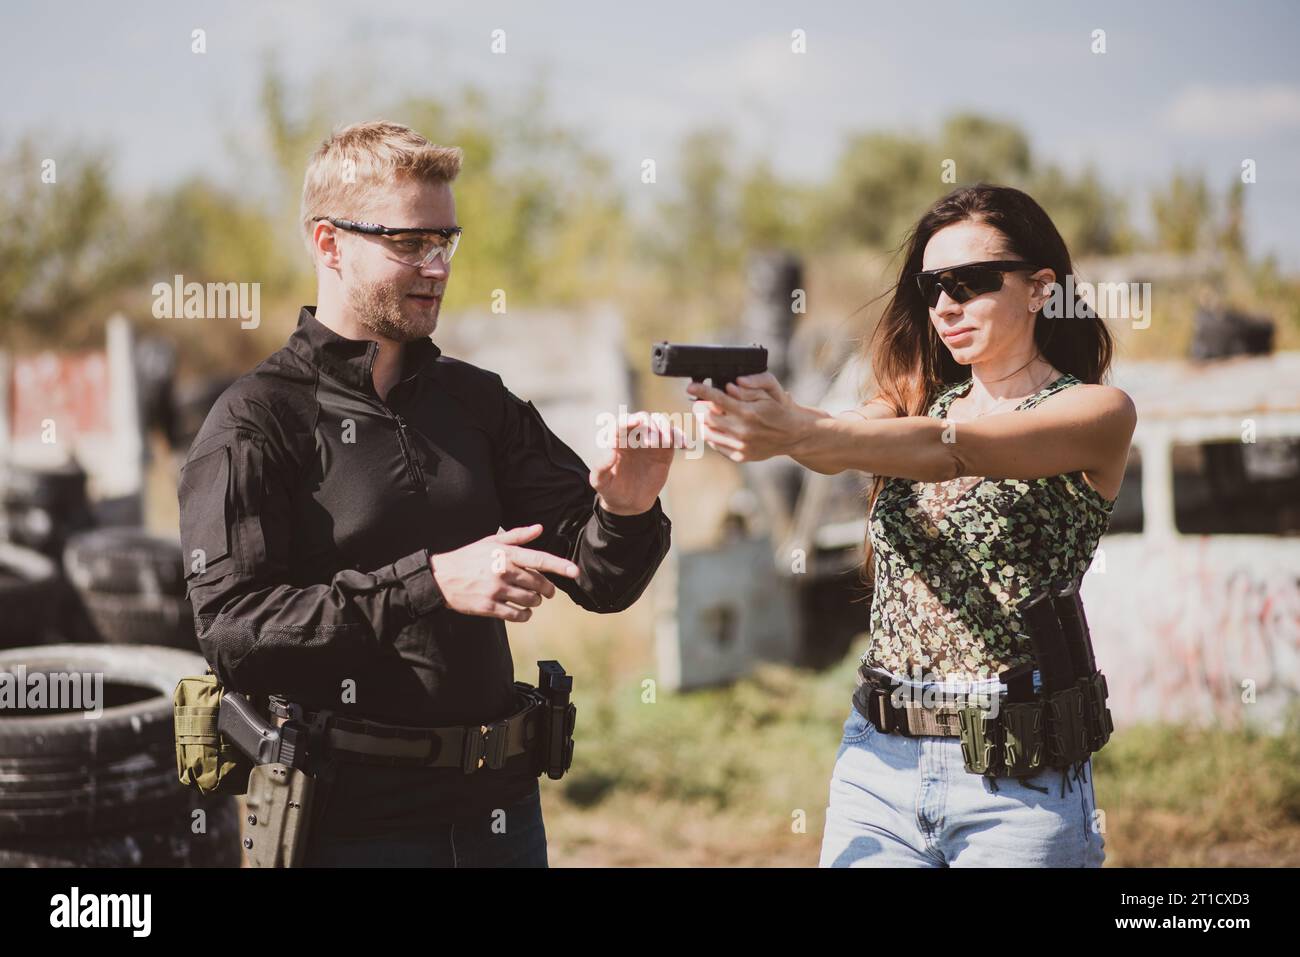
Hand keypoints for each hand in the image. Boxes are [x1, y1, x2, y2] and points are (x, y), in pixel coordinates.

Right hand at [429, 524, 578, 621]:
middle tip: (547, 592)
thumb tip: (539, 528)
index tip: (575, 572)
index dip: (559, 566)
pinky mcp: (489, 607)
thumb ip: (517, 536)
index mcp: (506, 553)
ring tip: (532, 599)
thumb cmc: (468, 557)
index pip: (539, 559)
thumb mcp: (491, 542)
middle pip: (539, 583)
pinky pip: (517, 615)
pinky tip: (523, 612)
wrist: (441, 578)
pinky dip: (525, 615)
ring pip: (530, 600)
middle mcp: (503, 571)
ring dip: (535, 602)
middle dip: (547, 589)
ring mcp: (496, 590)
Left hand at [591, 410, 683, 514]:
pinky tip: (685, 445)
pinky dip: (680, 437)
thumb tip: (609, 453)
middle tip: (652, 442)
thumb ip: (601, 469)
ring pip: (660, 423)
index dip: (629, 421)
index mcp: (617, 439)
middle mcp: (634, 436)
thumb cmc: (612, 490)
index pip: (622, 423)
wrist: (630, 503)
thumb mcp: (601, 483)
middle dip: (649, 424)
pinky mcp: (664, 450)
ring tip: (668, 442)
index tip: (637, 422)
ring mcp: (650, 441)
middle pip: (643, 418)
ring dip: (665, 427)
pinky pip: (673, 437)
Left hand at [685, 372, 824, 461]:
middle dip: (699, 407)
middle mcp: (742, 431)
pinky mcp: (740, 456)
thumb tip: (729, 386)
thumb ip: (750, 387)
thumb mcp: (770, 392)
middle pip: (706, 417)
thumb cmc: (779, 409)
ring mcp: (740, 446)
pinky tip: (716, 427)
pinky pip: (716, 445)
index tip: (690, 386)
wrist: (794, 435)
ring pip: (707, 432)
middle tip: (699, 401)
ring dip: (702, 422)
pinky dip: (712, 434)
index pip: (717, 399)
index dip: (701, 391)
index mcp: (748, 412)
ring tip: (706, 414)